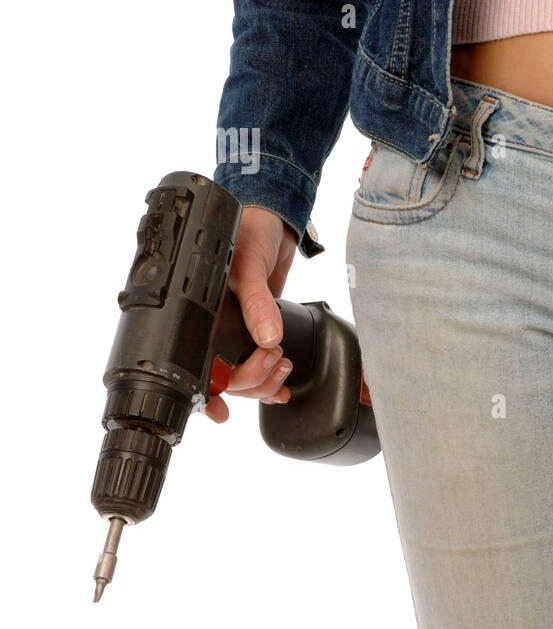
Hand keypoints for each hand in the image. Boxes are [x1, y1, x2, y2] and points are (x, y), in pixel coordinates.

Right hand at [201, 207, 297, 422]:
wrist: (274, 219)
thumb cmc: (249, 231)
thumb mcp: (249, 266)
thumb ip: (258, 302)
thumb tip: (267, 337)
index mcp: (196, 313)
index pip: (193, 364)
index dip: (206, 392)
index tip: (220, 409)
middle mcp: (211, 326)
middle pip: (223, 379)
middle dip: (250, 381)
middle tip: (274, 361)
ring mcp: (234, 331)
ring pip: (240, 378)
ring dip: (263, 382)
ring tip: (282, 366)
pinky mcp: (256, 329)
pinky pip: (257, 364)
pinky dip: (270, 378)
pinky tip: (281, 382)